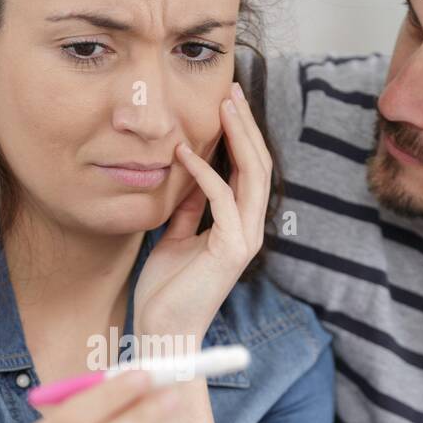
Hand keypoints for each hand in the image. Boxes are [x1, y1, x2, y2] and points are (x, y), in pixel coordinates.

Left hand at [132, 81, 271, 338]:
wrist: (164, 332)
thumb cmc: (166, 291)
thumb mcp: (175, 239)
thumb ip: (189, 210)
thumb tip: (190, 177)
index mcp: (239, 226)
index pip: (249, 171)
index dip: (241, 135)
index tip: (226, 103)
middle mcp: (249, 230)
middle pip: (259, 166)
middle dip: (246, 126)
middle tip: (232, 90)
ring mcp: (244, 240)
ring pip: (252, 176)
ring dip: (238, 137)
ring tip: (224, 105)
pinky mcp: (231, 251)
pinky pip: (222, 199)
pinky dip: (204, 172)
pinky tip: (185, 152)